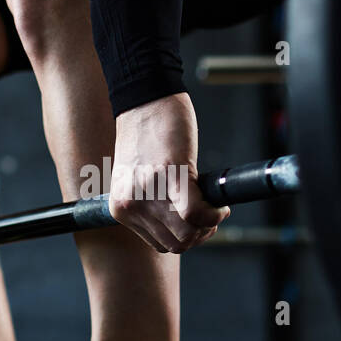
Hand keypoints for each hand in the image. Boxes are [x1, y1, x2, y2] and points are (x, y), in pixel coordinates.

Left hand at [109, 93, 228, 252]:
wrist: (145, 97)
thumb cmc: (147, 134)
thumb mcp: (139, 179)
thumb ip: (153, 204)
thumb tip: (183, 227)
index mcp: (121, 208)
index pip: (160, 243)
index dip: (185, 236)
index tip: (197, 222)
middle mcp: (131, 205)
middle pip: (176, 243)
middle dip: (200, 233)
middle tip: (211, 214)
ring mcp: (148, 192)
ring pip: (188, 233)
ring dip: (209, 224)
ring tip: (214, 206)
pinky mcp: (170, 175)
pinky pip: (195, 214)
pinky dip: (213, 214)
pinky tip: (219, 206)